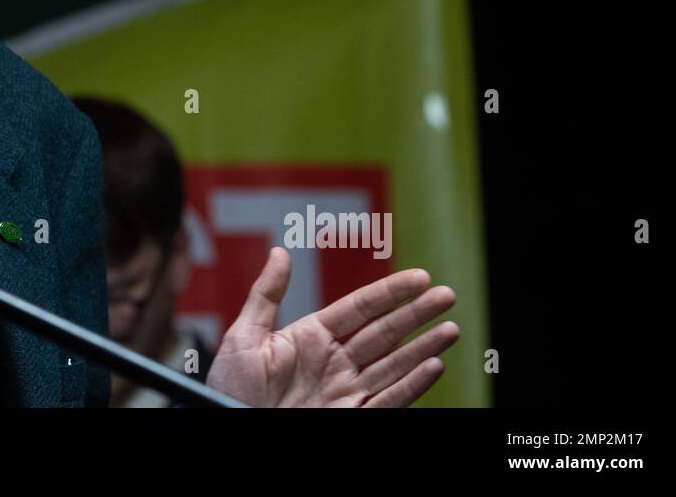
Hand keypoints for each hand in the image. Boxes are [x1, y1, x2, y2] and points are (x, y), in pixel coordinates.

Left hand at [205, 247, 458, 406]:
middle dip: (416, 315)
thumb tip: (280, 252)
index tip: (419, 278)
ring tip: (451, 329)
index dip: (390, 293)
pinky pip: (387, 400)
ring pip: (393, 365)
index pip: (360, 309)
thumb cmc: (229, 388)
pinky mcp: (350, 417)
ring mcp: (344, 392)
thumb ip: (266, 295)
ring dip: (423, 347)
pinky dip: (411, 385)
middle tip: (446, 295)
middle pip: (384, 334)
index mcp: (311, 337)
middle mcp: (334, 363)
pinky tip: (433, 366)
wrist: (225, 424)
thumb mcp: (243, 336)